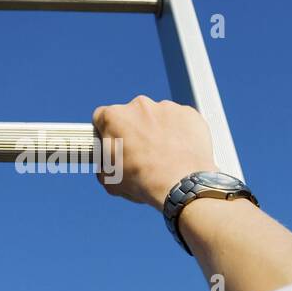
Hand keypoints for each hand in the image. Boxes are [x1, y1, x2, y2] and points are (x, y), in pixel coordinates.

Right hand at [92, 96, 216, 209]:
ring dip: (158, 131)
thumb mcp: (110, 180)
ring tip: (165, 156)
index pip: (102, 117)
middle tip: (142, 154)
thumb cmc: (143, 182)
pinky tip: (181, 151)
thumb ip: (104, 165)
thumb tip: (106, 166)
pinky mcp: (188, 113)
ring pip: (157, 117)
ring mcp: (166, 107)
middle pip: (132, 115)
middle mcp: (139, 105)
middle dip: (135, 130)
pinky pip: (180, 120)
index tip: (114, 143)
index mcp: (115, 117)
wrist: (182, 185)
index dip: (107, 132)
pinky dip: (180, 132)